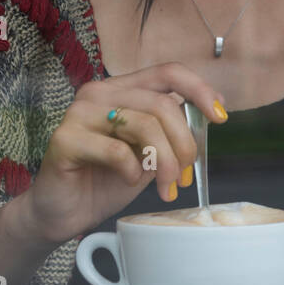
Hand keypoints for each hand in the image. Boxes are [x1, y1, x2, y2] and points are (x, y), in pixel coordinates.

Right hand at [13, 62, 227, 245]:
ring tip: (167, 187)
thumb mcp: (148, 153)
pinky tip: (131, 181)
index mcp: (120, 89)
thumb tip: (210, 115)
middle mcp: (98, 93)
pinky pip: (117, 151)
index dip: (199, 89)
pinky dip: (134, 171)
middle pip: (162, 103)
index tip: (220, 116)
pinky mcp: (65, 139)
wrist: (63, 213)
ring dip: (165, 162)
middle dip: (184, 143)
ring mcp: (79, 113)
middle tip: (185, 175)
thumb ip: (169, 131)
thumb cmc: (105, 181)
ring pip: (143, 125)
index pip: (167, 71)